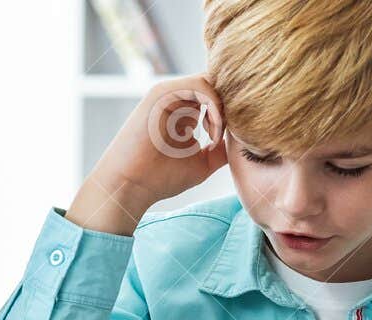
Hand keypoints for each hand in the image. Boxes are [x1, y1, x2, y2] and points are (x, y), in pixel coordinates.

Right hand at [86, 75, 226, 212]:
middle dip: (232, 106)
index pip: (219, 95)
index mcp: (186, 111)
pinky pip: (199, 85)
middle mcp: (177, 98)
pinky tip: (212, 132)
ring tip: (216, 136)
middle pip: (218, 84)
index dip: (234, 111)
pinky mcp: (161, 92)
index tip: (238, 136)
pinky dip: (213, 106)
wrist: (130, 185)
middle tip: (232, 133)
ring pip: (211, 82)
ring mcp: (168, 93)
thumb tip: (241, 141)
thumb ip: (220, 149)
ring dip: (222, 109)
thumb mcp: (202, 163)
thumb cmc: (160, 178)